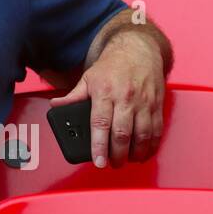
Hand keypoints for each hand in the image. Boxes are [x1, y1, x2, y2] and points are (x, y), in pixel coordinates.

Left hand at [49, 30, 164, 167]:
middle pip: (122, 133)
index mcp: (105, 92)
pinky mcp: (157, 104)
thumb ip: (73, 96)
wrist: (138, 49)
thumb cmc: (112, 65)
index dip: (99, 145)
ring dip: (136, 153)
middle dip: (118, 155)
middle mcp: (126, 98)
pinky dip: (152, 145)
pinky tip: (145, 153)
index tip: (98, 161)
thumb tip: (55, 106)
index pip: (100, 123)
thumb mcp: (88, 78)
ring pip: (142, 135)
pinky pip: (157, 129)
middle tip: (113, 164)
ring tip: (128, 161)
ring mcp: (144, 102)